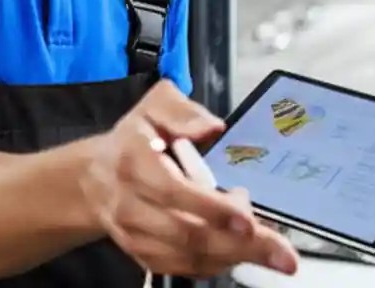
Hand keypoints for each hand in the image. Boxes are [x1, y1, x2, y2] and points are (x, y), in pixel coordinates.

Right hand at [80, 82, 299, 277]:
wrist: (93, 180)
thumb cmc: (132, 141)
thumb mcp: (153, 108)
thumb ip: (182, 110)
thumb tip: (212, 126)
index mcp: (134, 163)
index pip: (173, 192)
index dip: (212, 209)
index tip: (247, 218)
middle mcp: (131, 204)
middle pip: (188, 234)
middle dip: (240, 245)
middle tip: (281, 252)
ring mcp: (137, 235)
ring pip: (189, 256)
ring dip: (233, 255)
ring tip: (269, 249)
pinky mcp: (144, 255)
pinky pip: (185, 268)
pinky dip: (217, 263)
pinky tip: (241, 252)